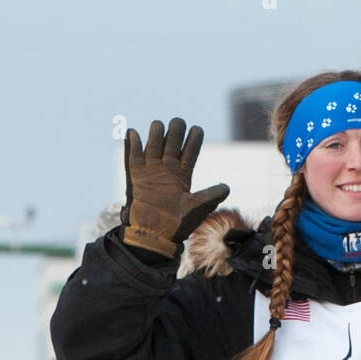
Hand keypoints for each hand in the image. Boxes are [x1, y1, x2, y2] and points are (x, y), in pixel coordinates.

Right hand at [122, 118, 228, 258]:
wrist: (157, 235)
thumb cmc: (179, 224)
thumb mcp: (198, 209)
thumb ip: (211, 196)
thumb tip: (227, 187)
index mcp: (182, 176)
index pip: (189, 153)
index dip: (194, 141)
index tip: (198, 129)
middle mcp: (167, 170)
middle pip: (172, 145)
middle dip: (175, 133)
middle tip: (179, 122)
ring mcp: (152, 172)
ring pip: (153, 146)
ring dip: (156, 135)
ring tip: (159, 125)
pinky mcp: (137, 177)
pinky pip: (134, 157)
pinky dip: (133, 145)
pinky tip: (133, 133)